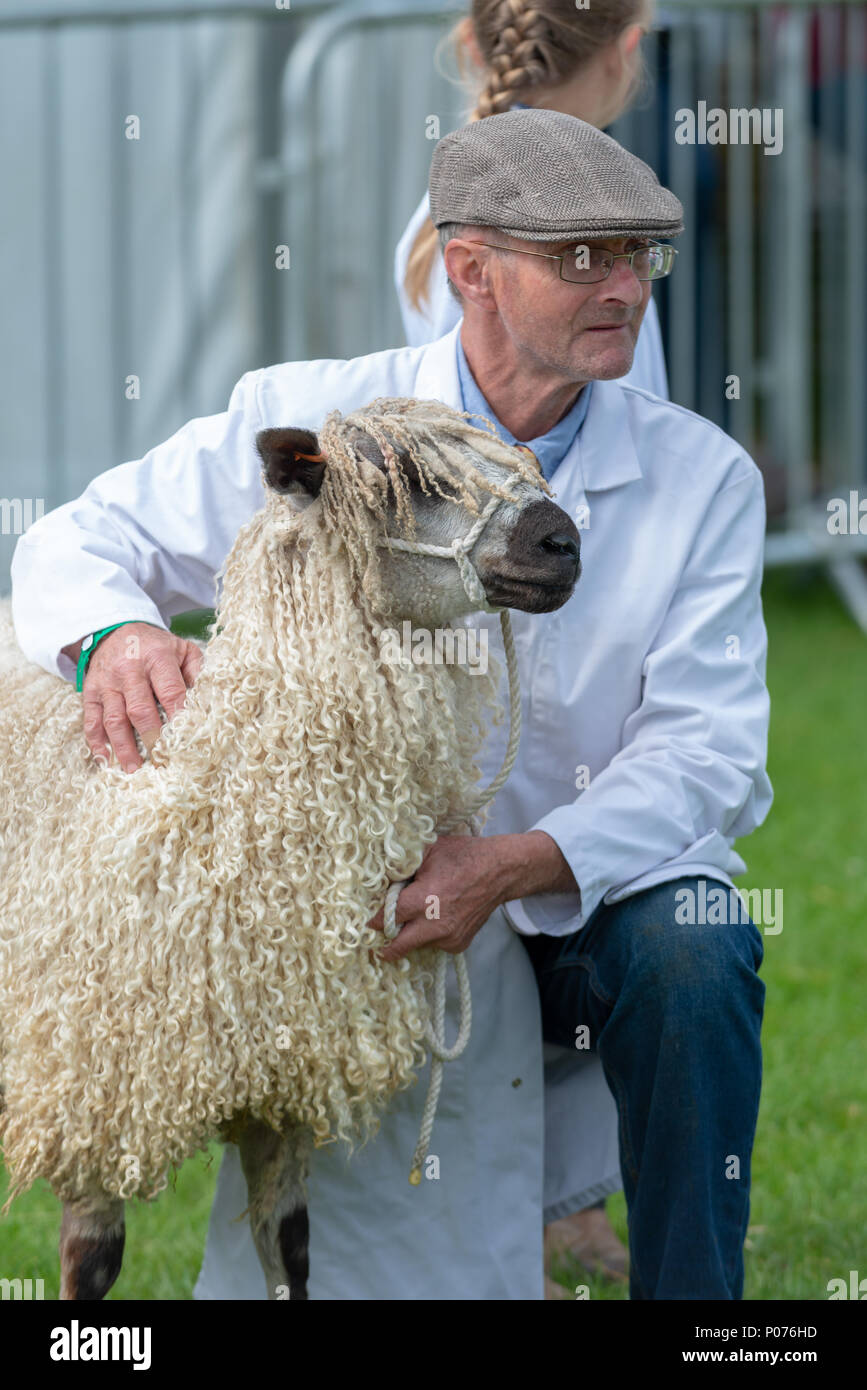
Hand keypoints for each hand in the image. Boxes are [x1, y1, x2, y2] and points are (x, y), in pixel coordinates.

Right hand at [73, 623, 202, 771]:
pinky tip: (105, 760)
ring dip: (124, 748)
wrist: (113, 630)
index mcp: (157, 657)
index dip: (179, 718)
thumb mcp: (182, 649)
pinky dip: (96, 742)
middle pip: (140, 710)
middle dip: (152, 739)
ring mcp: (107, 683)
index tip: (187, 742)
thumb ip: (198, 672)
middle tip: (162, 764)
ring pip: (114, 719)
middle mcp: (129, 670)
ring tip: (134, 771)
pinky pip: (91, 720)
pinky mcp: (90, 692)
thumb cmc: (156, 646)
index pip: (171, 692)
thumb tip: (210, 703)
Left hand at [369, 830, 576, 962]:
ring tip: (417, 918)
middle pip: (399, 945)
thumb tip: (381, 877)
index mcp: (424, 900)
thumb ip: (403, 866)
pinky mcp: (459, 943)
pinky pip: (436, 944)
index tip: (368, 923)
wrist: (500, 871)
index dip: (376, 920)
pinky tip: (437, 918)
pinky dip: (432, 935)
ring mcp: (449, 937)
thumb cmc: (463, 856)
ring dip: (412, 936)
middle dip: (387, 946)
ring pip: (418, 945)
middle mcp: (436, 924)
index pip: (389, 917)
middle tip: (378, 945)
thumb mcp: (428, 851)